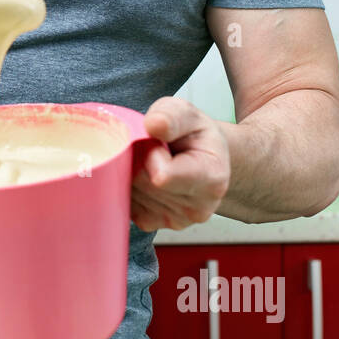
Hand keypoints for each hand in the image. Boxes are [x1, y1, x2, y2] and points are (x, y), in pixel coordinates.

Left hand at [131, 97, 229, 231]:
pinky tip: (144, 175)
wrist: (201, 158)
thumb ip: (172, 116)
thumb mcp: (188, 114)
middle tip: (150, 147)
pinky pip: (125, 204)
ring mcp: (176, 220)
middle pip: (143, 184)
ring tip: (151, 161)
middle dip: (138, 160)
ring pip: (132, 194)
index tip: (158, 142)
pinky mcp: (154, 224)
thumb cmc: (193, 134)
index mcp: (212, 177)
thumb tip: (155, 125)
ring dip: (131, 172)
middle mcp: (199, 207)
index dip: (150, 154)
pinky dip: (128, 187)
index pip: (163, 177)